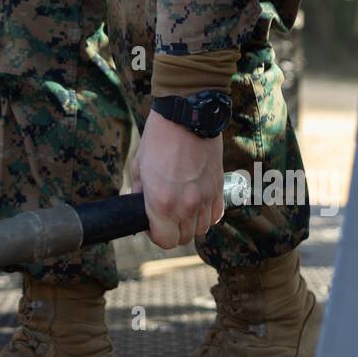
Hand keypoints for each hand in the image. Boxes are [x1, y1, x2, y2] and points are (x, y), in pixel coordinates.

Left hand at [130, 109, 224, 248]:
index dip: (156, 235)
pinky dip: (207, 214)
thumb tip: (139, 206)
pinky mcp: (219, 188)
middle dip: (173, 230)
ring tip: (182, 206)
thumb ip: (139, 193)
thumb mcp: (139, 167)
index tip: (152, 223)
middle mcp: (186, 206)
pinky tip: (198, 202)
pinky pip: (216, 215)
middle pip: (184, 238)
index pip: (164, 240)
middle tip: (165, 214)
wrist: (187, 116)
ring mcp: (205, 198)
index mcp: (162, 203)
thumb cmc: (158, 138)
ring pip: (202, 229)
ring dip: (191, 223)